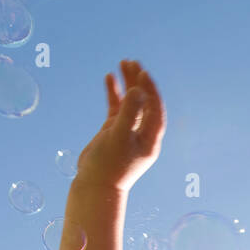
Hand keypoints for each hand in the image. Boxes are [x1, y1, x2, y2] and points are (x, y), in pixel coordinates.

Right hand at [76, 59, 166, 190]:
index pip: (155, 108)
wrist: (94, 186)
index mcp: (150, 138)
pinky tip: (109, 78)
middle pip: (144, 102)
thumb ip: (129, 113)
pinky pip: (117, 108)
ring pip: (130, 103)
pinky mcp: (113, 131)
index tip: (142, 72)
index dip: (150, 89)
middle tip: (132, 62)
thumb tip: (137, 90)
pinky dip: (114, 94)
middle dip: (139, 81)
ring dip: (128, 84)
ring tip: (122, 63)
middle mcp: (142, 133)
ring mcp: (128, 131)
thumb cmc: (109, 166)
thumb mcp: (119, 137)